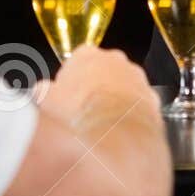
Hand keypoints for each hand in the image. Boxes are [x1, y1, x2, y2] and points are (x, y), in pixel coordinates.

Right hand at [40, 45, 163, 136]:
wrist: (115, 140)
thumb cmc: (78, 116)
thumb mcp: (45, 102)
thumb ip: (43, 92)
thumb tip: (41, 93)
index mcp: (87, 55)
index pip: (77, 60)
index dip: (70, 79)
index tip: (66, 95)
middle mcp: (116, 61)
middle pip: (103, 71)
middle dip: (95, 87)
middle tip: (83, 111)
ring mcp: (138, 80)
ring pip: (124, 88)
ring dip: (115, 101)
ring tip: (101, 126)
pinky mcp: (153, 101)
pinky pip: (140, 107)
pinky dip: (132, 117)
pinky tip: (120, 133)